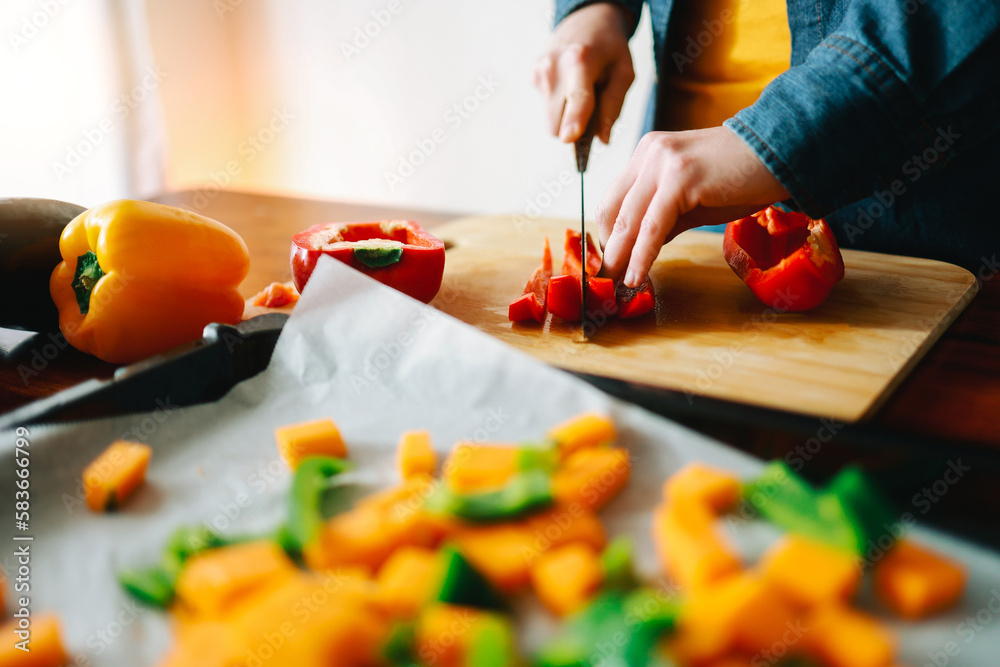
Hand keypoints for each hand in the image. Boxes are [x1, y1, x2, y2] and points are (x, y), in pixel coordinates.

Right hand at [534, 3, 634, 142]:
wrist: (585, 20)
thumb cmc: (608, 48)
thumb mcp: (623, 72)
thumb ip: (614, 106)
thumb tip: (603, 138)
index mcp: (581, 60)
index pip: (577, 96)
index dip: (574, 119)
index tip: (570, 138)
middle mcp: (554, 66)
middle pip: (557, 121)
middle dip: (574, 128)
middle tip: (593, 109)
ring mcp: (540, 71)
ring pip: (551, 119)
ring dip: (567, 116)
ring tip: (581, 91)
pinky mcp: (533, 77)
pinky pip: (547, 108)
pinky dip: (560, 104)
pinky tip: (569, 85)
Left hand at [597, 126, 790, 285]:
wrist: (784, 152)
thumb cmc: (742, 177)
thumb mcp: (692, 198)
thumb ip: (663, 218)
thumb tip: (638, 250)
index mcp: (647, 153)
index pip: (613, 199)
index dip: (605, 236)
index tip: (607, 265)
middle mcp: (649, 153)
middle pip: (611, 210)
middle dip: (607, 251)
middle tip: (604, 283)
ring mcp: (663, 162)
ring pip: (627, 220)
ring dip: (619, 258)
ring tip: (615, 286)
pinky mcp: (681, 179)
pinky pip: (652, 227)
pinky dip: (641, 256)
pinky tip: (636, 277)